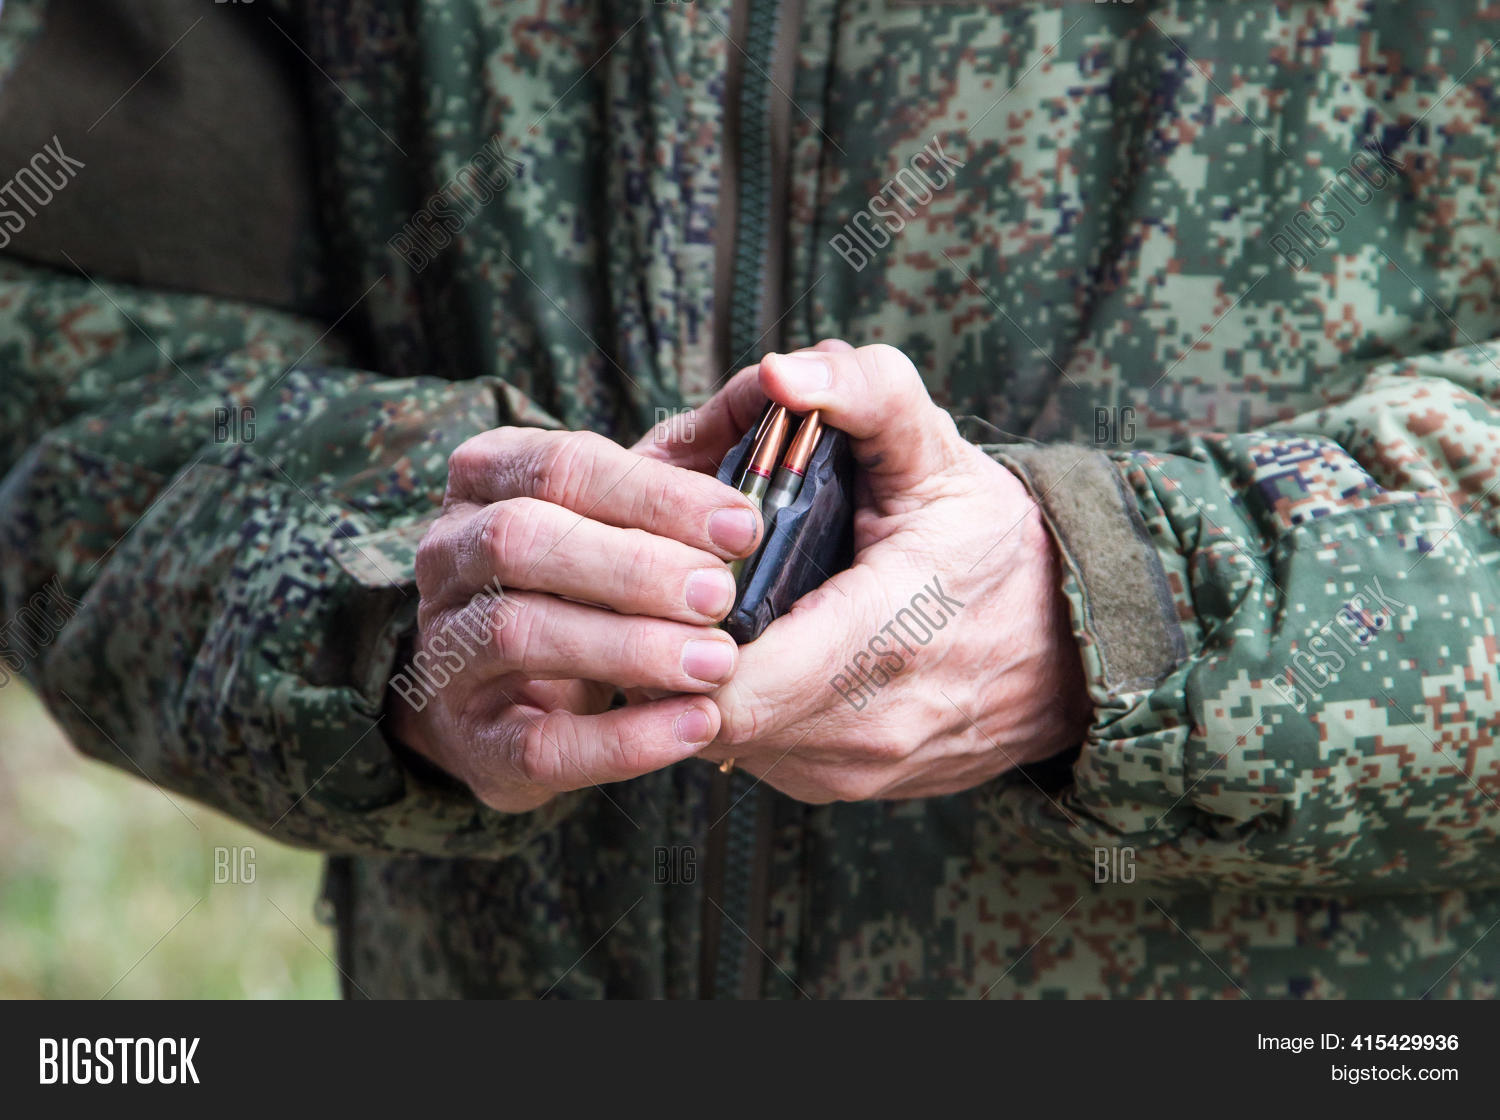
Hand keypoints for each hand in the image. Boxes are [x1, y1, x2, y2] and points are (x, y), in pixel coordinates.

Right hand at [389, 426, 764, 811]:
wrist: (518, 691)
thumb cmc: (595, 576)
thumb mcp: (635, 506)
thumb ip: (698, 451)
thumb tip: (780, 382)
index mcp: (489, 478)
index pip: (560, 465)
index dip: (654, 494)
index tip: (745, 522)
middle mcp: (447, 553)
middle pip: (520, 540)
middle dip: (629, 565)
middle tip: (721, 593)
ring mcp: (446, 647)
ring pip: (517, 632)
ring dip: (627, 647)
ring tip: (718, 663)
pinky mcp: (473, 737)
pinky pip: (540, 743)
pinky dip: (624, 740)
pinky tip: (696, 728)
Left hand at [648, 342, 1090, 802]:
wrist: (1069, 652)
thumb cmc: (995, 545)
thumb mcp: (940, 452)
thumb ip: (863, 392)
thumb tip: (777, 373)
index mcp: (886, 637)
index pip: (731, 673)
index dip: (676, 619)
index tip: (674, 564)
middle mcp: (863, 726)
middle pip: (706, 702)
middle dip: (672, 640)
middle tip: (672, 576)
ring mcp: (848, 768)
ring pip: (716, 733)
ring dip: (694, 673)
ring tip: (709, 604)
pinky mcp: (836, 785)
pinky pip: (747, 750)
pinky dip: (731, 697)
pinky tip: (751, 644)